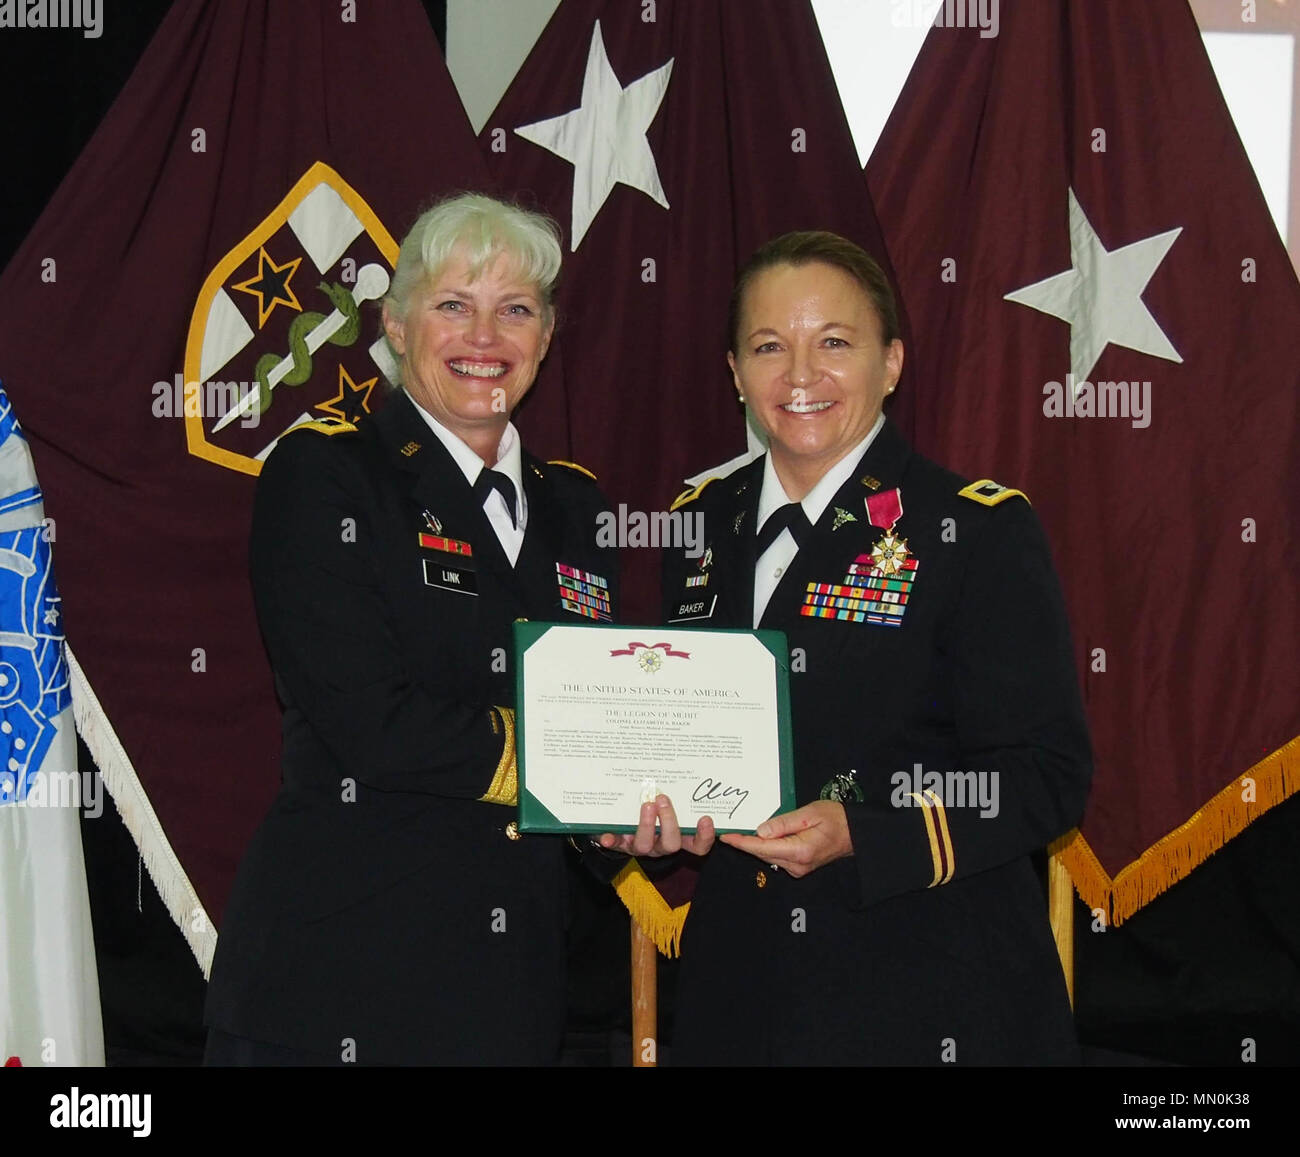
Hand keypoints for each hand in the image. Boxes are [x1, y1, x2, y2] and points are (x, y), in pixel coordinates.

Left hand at [597, 795, 716, 857]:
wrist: (621, 821)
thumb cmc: (652, 805)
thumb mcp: (667, 800)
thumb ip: (677, 787)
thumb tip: (687, 757)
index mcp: (677, 835)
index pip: (698, 845)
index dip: (704, 837)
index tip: (706, 818)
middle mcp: (660, 843)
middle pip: (672, 844)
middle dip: (669, 822)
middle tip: (663, 798)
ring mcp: (640, 845)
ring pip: (645, 845)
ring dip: (646, 825)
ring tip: (646, 805)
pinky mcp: (619, 844)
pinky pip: (615, 844)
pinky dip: (612, 840)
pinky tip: (607, 836)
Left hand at [719, 801, 852, 877]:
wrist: (855, 834)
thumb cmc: (835, 819)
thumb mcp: (810, 813)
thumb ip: (784, 823)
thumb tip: (760, 831)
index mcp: (799, 851)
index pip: (762, 848)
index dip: (742, 843)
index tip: (726, 837)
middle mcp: (796, 865)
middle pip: (762, 854)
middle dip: (744, 843)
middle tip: (728, 830)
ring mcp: (798, 869)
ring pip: (768, 856)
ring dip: (755, 845)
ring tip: (739, 832)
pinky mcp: (798, 867)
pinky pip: (776, 857)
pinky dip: (766, 848)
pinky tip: (760, 837)